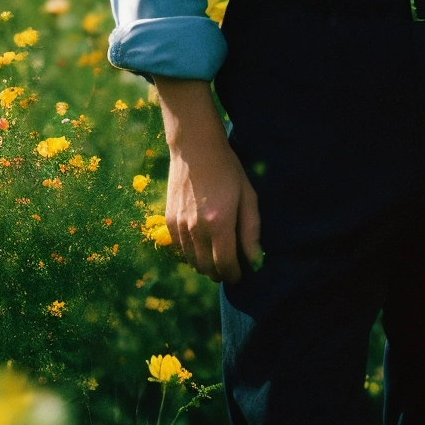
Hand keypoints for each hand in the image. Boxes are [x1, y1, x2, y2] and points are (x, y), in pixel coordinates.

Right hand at [153, 77, 261, 286]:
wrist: (195, 149)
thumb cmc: (227, 170)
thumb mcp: (248, 197)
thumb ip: (251, 232)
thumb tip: (254, 261)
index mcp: (219, 224)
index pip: (226, 264)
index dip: (235, 275)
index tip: (241, 275)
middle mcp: (196, 229)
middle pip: (207, 268)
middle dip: (220, 274)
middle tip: (230, 269)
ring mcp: (180, 226)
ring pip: (192, 261)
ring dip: (206, 266)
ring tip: (217, 260)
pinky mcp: (169, 221)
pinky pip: (180, 250)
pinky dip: (192, 255)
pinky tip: (202, 247)